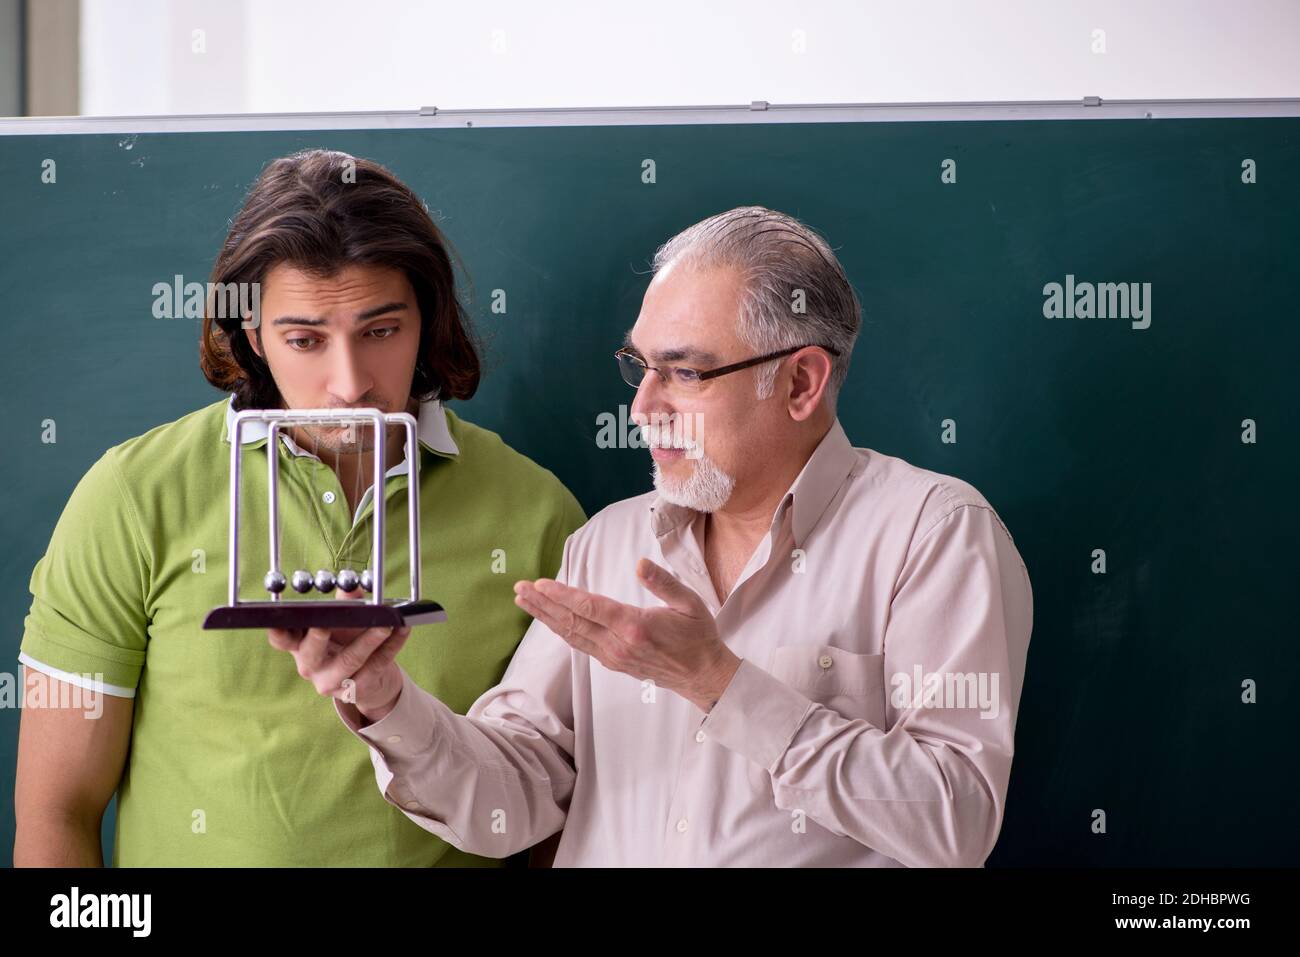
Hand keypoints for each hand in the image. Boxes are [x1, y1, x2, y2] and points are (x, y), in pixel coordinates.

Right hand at [266, 585, 410, 722]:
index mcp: (299, 644)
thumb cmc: (348, 640)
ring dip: (369, 640)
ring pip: (349, 661)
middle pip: (310, 653)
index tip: (281, 617)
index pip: (281, 638)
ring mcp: (331, 681)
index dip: (278, 630)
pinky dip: (392, 646)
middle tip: (326, 623)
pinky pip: (376, 665)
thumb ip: (346, 602)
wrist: (369, 678)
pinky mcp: (355, 690)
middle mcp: (310, 665)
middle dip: (318, 637)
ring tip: (385, 624)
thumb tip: (351, 586)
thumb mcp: (343, 620)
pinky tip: (403, 629)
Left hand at [512, 558, 739, 711]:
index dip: (563, 595)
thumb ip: (663, 582)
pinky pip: (580, 644)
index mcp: (635, 627)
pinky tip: (550, 620)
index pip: (590, 607)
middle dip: (543, 604)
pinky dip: (561, 630)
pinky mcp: (612, 662)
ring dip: (546, 617)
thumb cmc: (697, 635)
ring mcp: (613, 656)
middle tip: (519, 589)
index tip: (541, 584)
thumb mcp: (689, 603)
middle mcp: (619, 644)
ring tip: (525, 601)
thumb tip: (640, 564)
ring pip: (572, 634)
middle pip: (572, 621)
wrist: (702, 675)